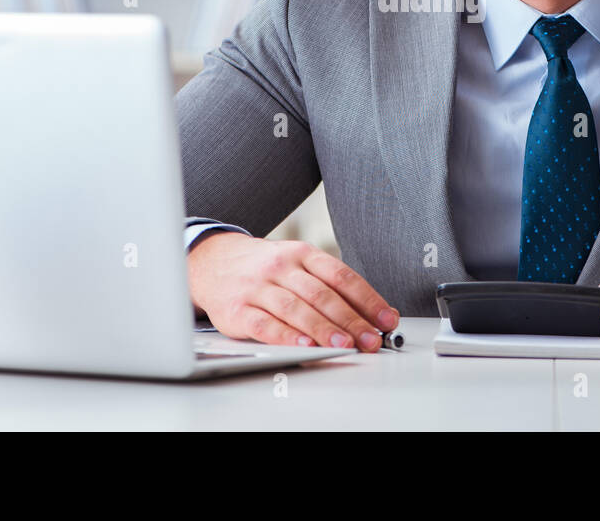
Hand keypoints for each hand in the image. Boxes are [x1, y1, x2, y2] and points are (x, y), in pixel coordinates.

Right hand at [187, 232, 398, 351]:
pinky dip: (286, 336)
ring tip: (345, 345)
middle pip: (321, 294)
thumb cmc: (265, 268)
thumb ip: (330, 285)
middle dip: (351, 320)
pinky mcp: (237, 310)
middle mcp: (280, 267)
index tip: (386, 319)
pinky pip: (265, 325)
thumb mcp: (297, 264)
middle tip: (371, 339)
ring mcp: (257, 288)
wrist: (213, 262)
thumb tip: (372, 312)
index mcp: (301, 254)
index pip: (341, 276)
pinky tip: (304, 346)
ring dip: (324, 329)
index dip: (367, 299)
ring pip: (296, 309)